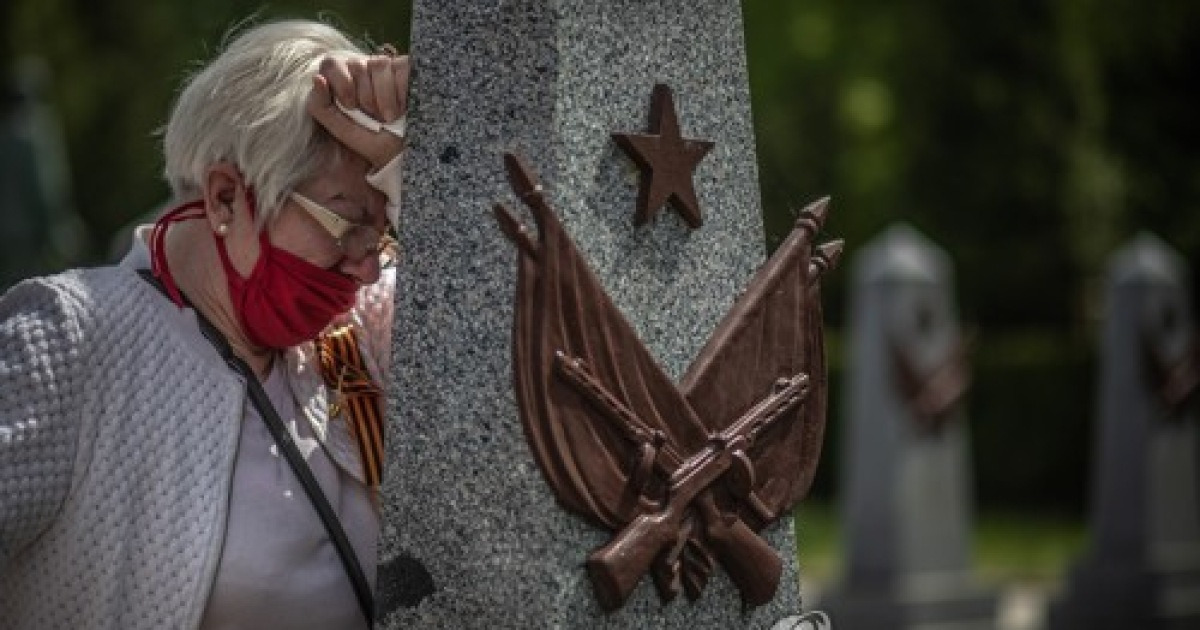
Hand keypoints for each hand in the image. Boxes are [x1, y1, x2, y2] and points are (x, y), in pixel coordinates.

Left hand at [307, 52, 409, 170]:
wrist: (402, 153)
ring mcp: (388, 65)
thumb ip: (320, 106)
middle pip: (356, 64)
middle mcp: (364, 67)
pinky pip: (401, 68)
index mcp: (343, 78)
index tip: (351, 106)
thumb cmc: (371, 141)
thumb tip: (317, 78)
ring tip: (389, 116)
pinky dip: (402, 92)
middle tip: (374, 117)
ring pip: (378, 64)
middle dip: (365, 96)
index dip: (341, 83)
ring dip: (384, 97)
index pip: (332, 63)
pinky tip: (405, 107)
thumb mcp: (341, 129)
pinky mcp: (409, 68)